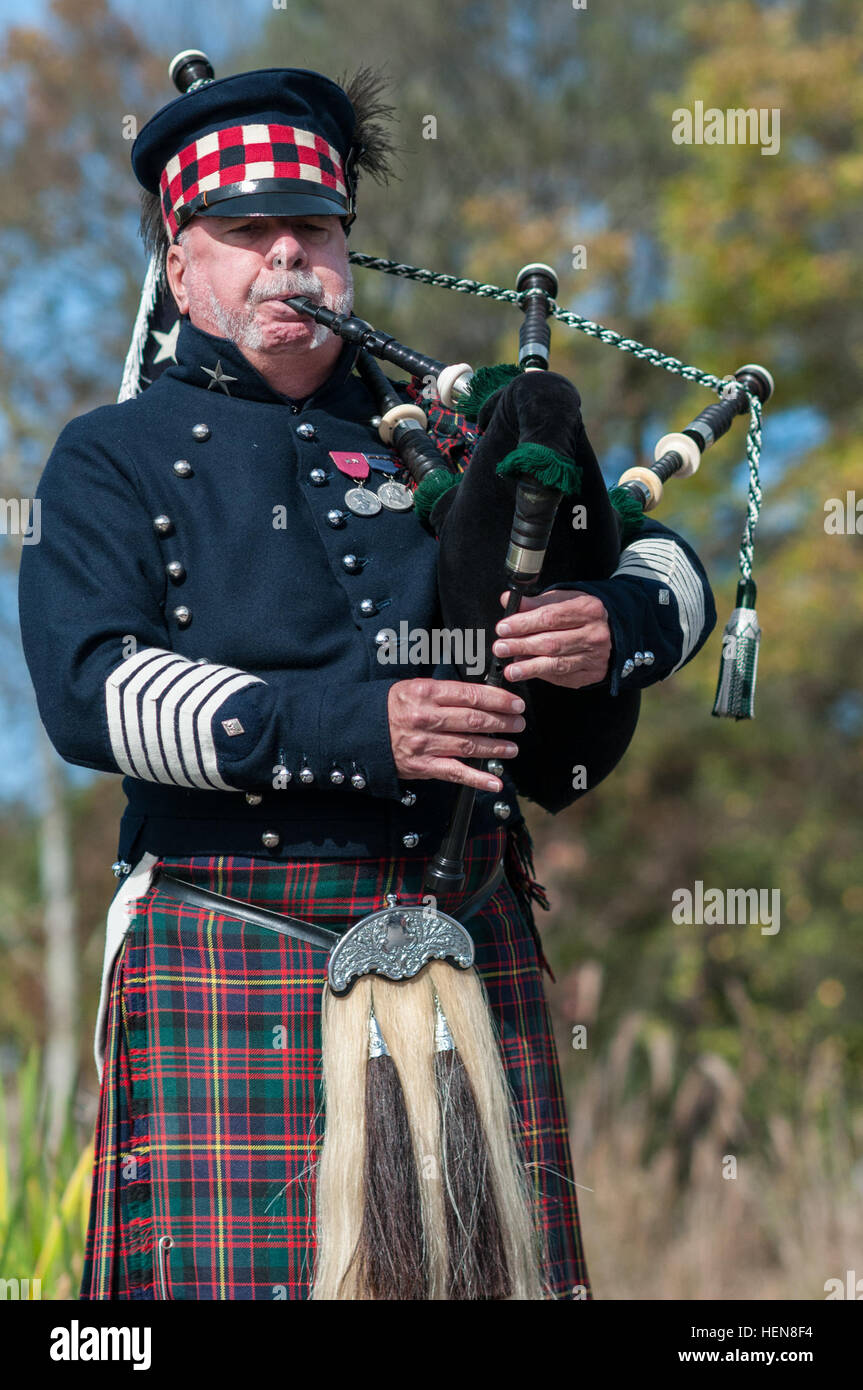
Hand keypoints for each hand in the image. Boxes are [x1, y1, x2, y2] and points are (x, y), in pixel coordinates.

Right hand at [387, 678, 525, 792]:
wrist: (358, 731)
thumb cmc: (390, 707)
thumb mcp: (414, 687)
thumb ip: (445, 692)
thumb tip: (481, 695)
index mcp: (426, 692)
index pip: (471, 694)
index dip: (498, 699)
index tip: (515, 703)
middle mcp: (426, 717)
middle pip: (474, 719)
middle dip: (503, 722)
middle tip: (519, 723)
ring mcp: (424, 743)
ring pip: (469, 745)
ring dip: (496, 748)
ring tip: (512, 748)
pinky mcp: (421, 766)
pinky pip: (455, 772)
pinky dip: (477, 779)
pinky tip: (494, 782)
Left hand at [492, 589, 611, 688]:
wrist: (613, 630)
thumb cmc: (582, 613)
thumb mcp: (562, 600)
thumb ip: (535, 603)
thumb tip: (508, 600)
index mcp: (588, 609)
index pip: (550, 617)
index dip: (524, 624)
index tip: (503, 628)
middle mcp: (595, 634)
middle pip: (552, 642)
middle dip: (522, 646)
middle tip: (500, 648)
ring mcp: (595, 656)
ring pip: (557, 664)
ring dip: (529, 667)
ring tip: (510, 669)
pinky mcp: (592, 674)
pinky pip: (563, 676)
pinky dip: (543, 675)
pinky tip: (527, 672)